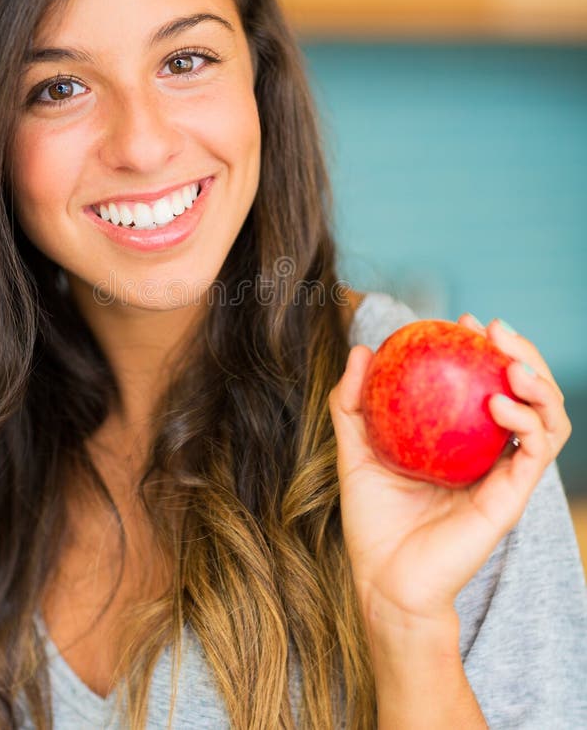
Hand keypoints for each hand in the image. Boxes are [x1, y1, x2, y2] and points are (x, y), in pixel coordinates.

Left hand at [328, 314, 571, 629]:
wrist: (384, 579)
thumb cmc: (371, 519)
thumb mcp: (354, 450)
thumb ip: (352, 403)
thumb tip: (360, 350)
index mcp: (460, 442)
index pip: (486, 384)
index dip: (484, 348)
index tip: (464, 322)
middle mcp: (489, 454)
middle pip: (526, 393)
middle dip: (524, 353)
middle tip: (496, 330)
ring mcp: (505, 475)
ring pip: (548, 417)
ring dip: (540, 382)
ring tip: (511, 362)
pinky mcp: (512, 498)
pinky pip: (535, 452)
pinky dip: (529, 421)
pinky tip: (500, 404)